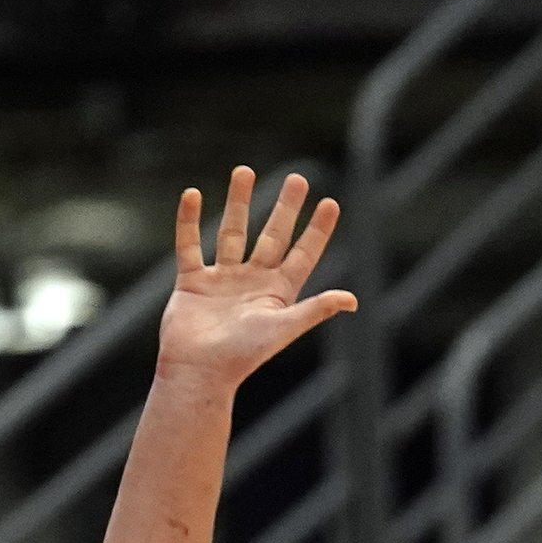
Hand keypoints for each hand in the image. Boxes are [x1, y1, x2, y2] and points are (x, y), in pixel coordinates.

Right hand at [157, 167, 355, 387]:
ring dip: (239, 202)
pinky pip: (190, 245)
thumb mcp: (283, 328)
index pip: (303, 254)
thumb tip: (352, 300)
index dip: (317, 230)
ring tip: (244, 170)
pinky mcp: (192, 282)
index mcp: (278, 292)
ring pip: (232, 232)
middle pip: (272, 236)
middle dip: (285, 208)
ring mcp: (222, 279)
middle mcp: (252, 281)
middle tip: (297, 178)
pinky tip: (193, 196)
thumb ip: (315, 310)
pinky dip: (189, 221)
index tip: (329, 202)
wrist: (197, 372)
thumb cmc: (243, 356)